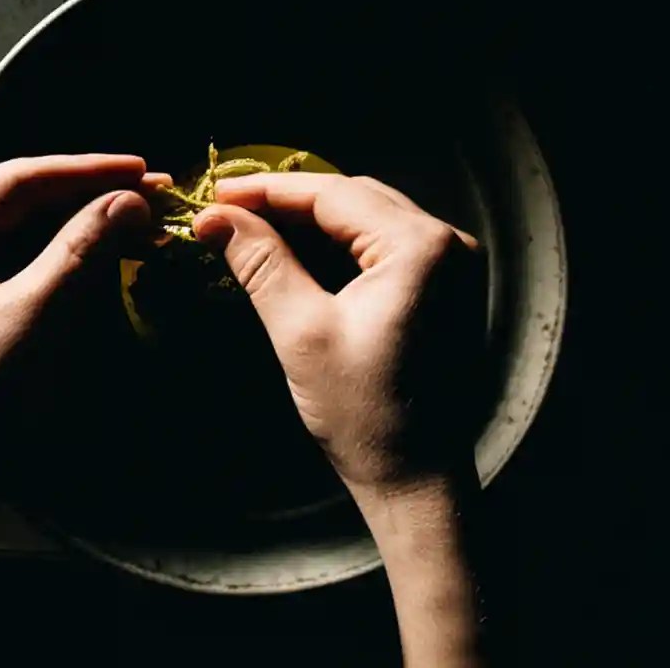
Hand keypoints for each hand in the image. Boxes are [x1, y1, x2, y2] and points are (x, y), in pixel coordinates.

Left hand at [0, 154, 161, 484]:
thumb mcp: (33, 316)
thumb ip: (81, 251)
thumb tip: (132, 199)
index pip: (19, 179)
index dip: (86, 170)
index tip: (145, 169)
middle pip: (25, 197)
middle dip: (91, 193)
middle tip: (158, 189)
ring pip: (32, 225)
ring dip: (87, 220)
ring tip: (147, 215)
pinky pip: (29, 256)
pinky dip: (73, 250)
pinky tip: (116, 245)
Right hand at [192, 172, 483, 498]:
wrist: (417, 478)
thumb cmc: (365, 414)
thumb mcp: (300, 332)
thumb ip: (260, 264)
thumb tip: (216, 217)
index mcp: (422, 248)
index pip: (333, 195)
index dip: (268, 191)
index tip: (216, 194)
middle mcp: (448, 244)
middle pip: (353, 199)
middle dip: (288, 204)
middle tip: (228, 213)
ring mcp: (452, 266)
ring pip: (368, 219)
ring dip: (311, 224)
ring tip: (252, 232)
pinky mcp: (445, 288)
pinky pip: (384, 247)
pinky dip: (338, 248)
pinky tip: (295, 256)